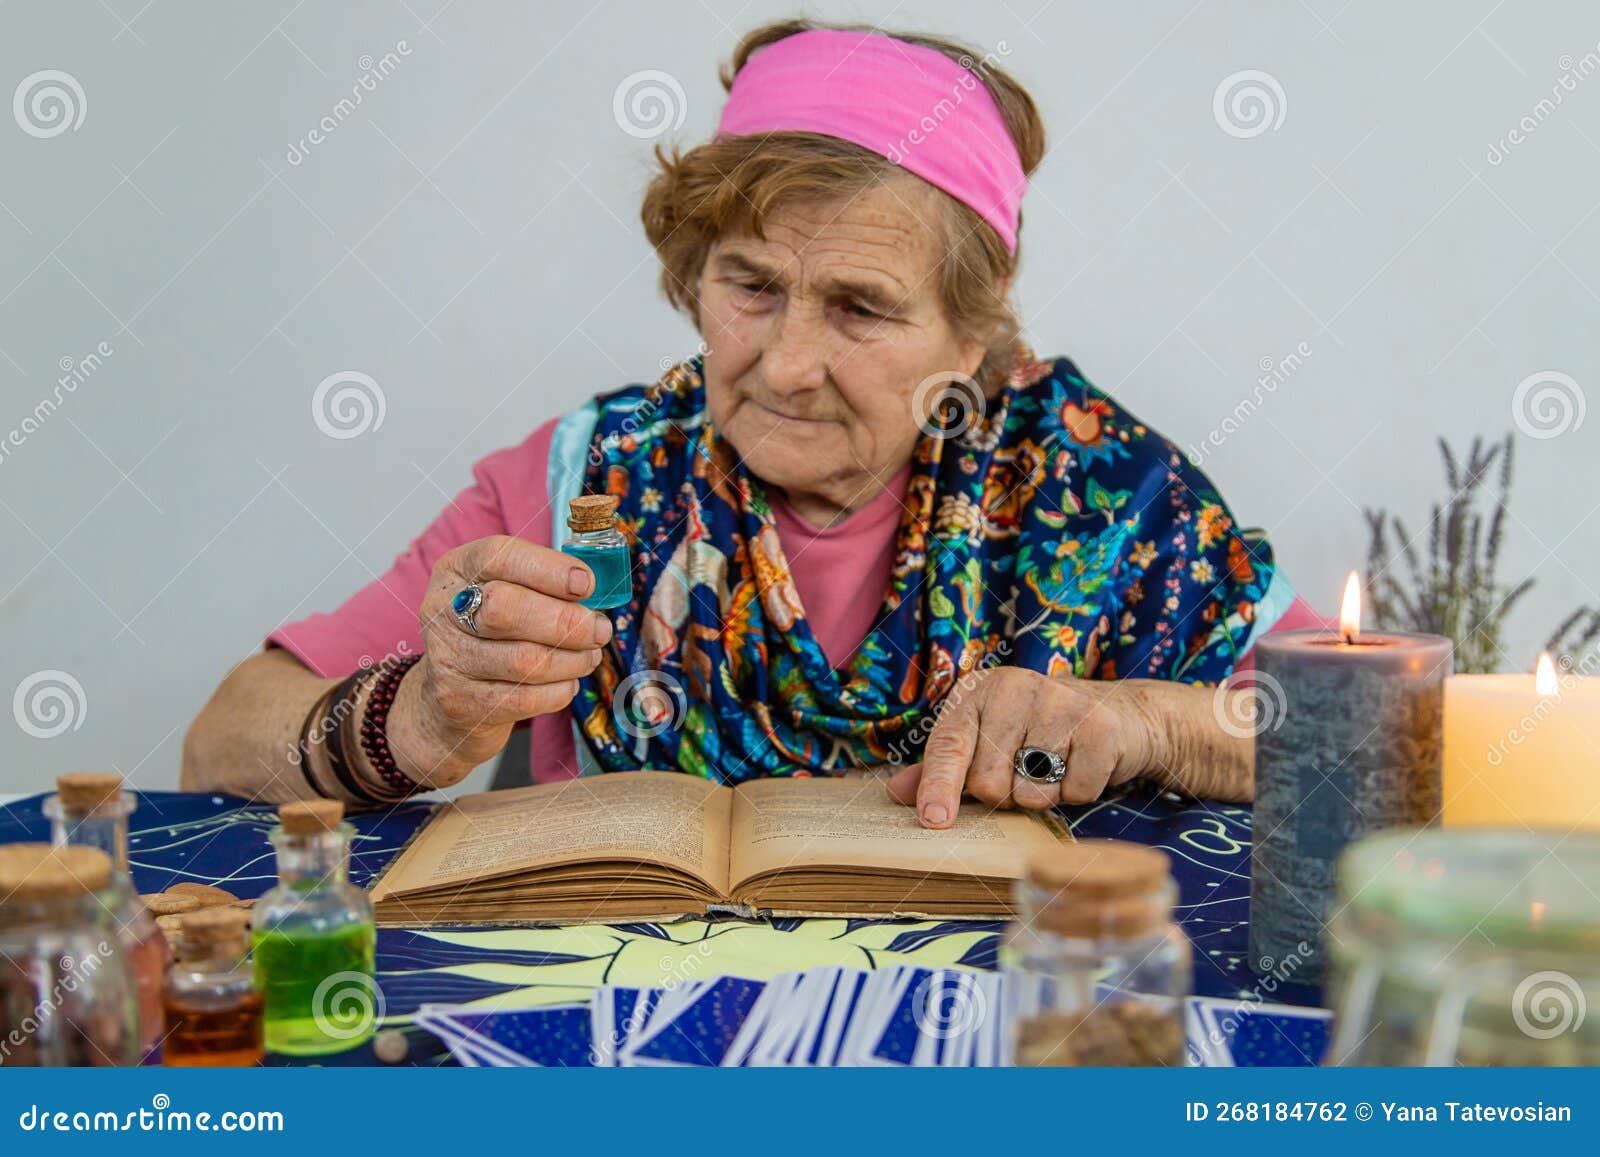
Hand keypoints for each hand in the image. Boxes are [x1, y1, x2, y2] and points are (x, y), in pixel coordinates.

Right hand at [387, 535, 612, 787]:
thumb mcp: (506, 593)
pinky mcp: (459, 701)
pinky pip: (524, 698)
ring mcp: (447, 658)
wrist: (447, 699)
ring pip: (523, 660)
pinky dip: (558, 691)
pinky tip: (567, 682)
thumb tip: (593, 587)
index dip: (548, 569)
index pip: (499, 556)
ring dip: (571, 659)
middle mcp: (443, 610)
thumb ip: (543, 584)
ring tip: (589, 656)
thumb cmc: (493, 634)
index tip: (587, 584)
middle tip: (599, 629)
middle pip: (506, 609)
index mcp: (458, 569)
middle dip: (566, 620)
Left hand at [885, 668, 1159, 827]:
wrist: (1121, 713)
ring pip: (1031, 793)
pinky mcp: (1100, 727)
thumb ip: (943, 766)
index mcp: (979, 691)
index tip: (934, 820)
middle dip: (1005, 794)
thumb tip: (896, 792)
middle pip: (989, 782)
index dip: (939, 786)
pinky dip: (1079, 792)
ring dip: (1044, 796)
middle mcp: (1015, 687)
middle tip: (1025, 771)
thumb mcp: (987, 738)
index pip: (948, 745)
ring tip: (1056, 765)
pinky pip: (1075, 792)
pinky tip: (1084, 765)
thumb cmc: (1040, 731)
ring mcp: (1060, 703)